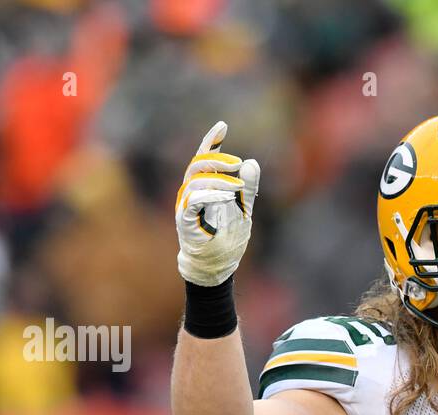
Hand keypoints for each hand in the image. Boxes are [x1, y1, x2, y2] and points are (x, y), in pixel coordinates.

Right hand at [175, 121, 260, 285]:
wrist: (216, 266)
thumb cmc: (227, 238)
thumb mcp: (244, 210)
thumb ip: (248, 188)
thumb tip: (252, 163)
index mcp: (205, 187)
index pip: (205, 159)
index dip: (212, 141)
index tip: (223, 125)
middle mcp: (192, 193)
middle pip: (198, 165)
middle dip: (217, 160)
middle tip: (237, 165)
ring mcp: (186, 206)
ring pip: (195, 181)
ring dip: (218, 181)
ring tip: (237, 188)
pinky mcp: (184, 220)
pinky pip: (193, 201)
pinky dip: (209, 196)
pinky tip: (226, 198)